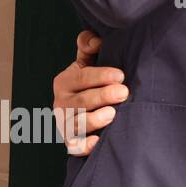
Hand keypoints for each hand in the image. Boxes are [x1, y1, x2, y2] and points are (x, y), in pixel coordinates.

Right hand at [54, 30, 127, 155]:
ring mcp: (65, 124)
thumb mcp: (87, 62)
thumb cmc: (92, 81)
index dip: (100, 76)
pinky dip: (85, 146)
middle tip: (123, 92)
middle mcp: (61, 103)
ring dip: (94, 120)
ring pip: (77, 124)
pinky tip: (98, 141)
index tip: (120, 75)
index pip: (81, 78)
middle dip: (102, 96)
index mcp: (64, 82)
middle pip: (80, 101)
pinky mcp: (71, 141)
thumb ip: (88, 47)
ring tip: (112, 114)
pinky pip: (75, 146)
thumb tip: (96, 40)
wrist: (86, 108)